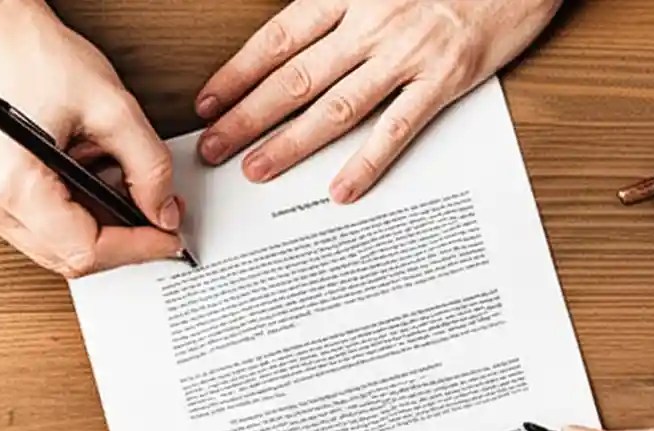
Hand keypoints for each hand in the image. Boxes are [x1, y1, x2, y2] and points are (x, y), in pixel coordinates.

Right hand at [0, 0, 183, 276]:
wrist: (2, 37)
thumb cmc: (39, 60)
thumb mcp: (113, 109)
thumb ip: (149, 167)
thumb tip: (164, 213)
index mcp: (13, 185)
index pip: (85, 249)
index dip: (136, 248)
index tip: (169, 236)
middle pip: (73, 259)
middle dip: (126, 243)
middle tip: (163, 216)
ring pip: (65, 250)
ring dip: (109, 230)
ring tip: (133, 191)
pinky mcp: (0, 201)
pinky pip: (54, 231)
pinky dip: (89, 218)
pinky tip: (105, 186)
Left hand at [194, 0, 562, 202]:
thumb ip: (340, 2)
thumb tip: (296, 34)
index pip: (278, 38)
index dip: (238, 73)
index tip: (208, 102)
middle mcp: (372, 21)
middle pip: (294, 77)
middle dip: (246, 115)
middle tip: (214, 147)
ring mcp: (407, 53)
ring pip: (335, 107)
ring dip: (290, 142)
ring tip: (256, 169)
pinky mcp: (445, 79)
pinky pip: (397, 128)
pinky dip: (367, 162)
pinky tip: (342, 188)